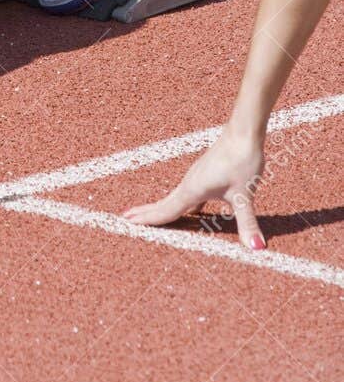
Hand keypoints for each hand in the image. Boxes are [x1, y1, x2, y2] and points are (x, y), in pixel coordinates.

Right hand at [124, 125, 266, 249]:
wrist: (244, 132)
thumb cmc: (241, 160)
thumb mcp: (244, 196)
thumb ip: (248, 223)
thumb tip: (257, 249)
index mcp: (192, 190)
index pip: (166, 210)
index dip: (148, 219)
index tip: (128, 223)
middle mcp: (190, 184)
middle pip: (164, 204)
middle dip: (145, 213)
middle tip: (125, 219)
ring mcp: (196, 178)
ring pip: (174, 198)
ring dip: (160, 208)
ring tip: (148, 214)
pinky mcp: (206, 175)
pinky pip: (188, 195)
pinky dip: (182, 205)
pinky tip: (191, 210)